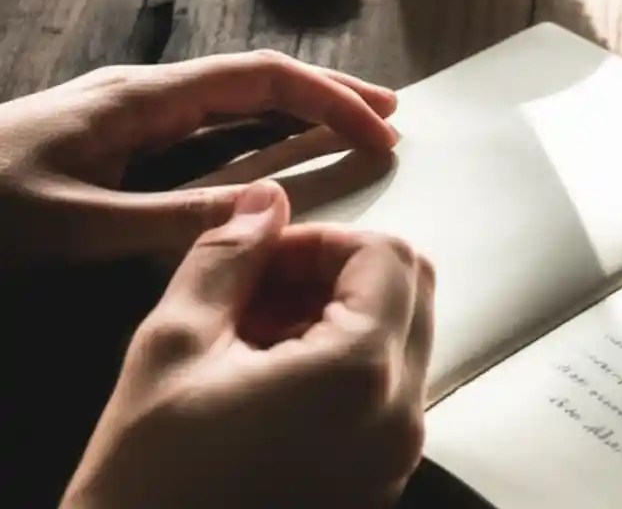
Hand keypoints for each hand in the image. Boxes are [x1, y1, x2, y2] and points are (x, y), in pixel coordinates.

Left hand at [0, 51, 398, 268]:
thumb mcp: (73, 224)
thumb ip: (172, 221)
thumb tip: (269, 213)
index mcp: (142, 100)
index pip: (262, 80)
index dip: (330, 99)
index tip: (381, 132)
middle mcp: (144, 97)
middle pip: (259, 80)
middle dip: (330, 93)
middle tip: (392, 119)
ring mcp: (130, 116)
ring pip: (236, 101)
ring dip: (300, 112)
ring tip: (353, 131)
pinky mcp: (117, 142)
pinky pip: (209, 128)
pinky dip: (260, 136)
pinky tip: (278, 157)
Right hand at [61, 180, 433, 508]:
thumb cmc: (148, 483)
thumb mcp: (173, 346)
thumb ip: (228, 257)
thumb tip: (264, 203)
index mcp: (358, 374)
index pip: (387, 255)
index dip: (324, 239)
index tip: (265, 256)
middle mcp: (399, 416)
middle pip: (410, 290)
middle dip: (337, 272)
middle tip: (259, 291)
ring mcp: (397, 453)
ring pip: (401, 337)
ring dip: (339, 316)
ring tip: (253, 340)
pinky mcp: (381, 477)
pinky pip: (388, 391)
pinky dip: (343, 364)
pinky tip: (268, 380)